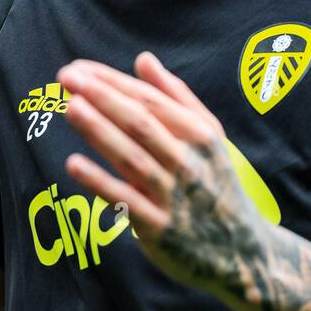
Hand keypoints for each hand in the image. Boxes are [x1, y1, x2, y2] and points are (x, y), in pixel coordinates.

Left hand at [57, 52, 269, 299]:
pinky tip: (73, 164)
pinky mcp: (161, 230)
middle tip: (65, 78)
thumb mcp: (210, 137)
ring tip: (69, 107)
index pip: (151, 101)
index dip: (112, 82)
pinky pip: (128, 202)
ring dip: (100, 132)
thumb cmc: (217, 185)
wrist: (244, 252)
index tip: (78, 68)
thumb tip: (143, 59)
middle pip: (140, 123)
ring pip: (132, 158)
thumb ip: (176, 97)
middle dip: (102, 98)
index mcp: (200, 135)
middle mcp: (189, 162)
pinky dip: (101, 183)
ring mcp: (175, 197)